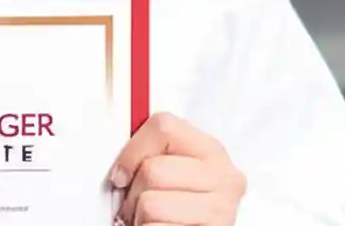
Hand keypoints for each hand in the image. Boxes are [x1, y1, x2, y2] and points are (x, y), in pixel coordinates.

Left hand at [109, 112, 246, 225]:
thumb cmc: (179, 210)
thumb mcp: (175, 172)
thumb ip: (154, 156)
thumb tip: (121, 160)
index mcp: (211, 151)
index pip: (164, 127)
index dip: (132, 151)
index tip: (122, 173)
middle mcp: (223, 178)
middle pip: (152, 170)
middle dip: (133, 193)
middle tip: (136, 206)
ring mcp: (221, 209)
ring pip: (150, 204)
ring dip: (139, 218)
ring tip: (150, 220)